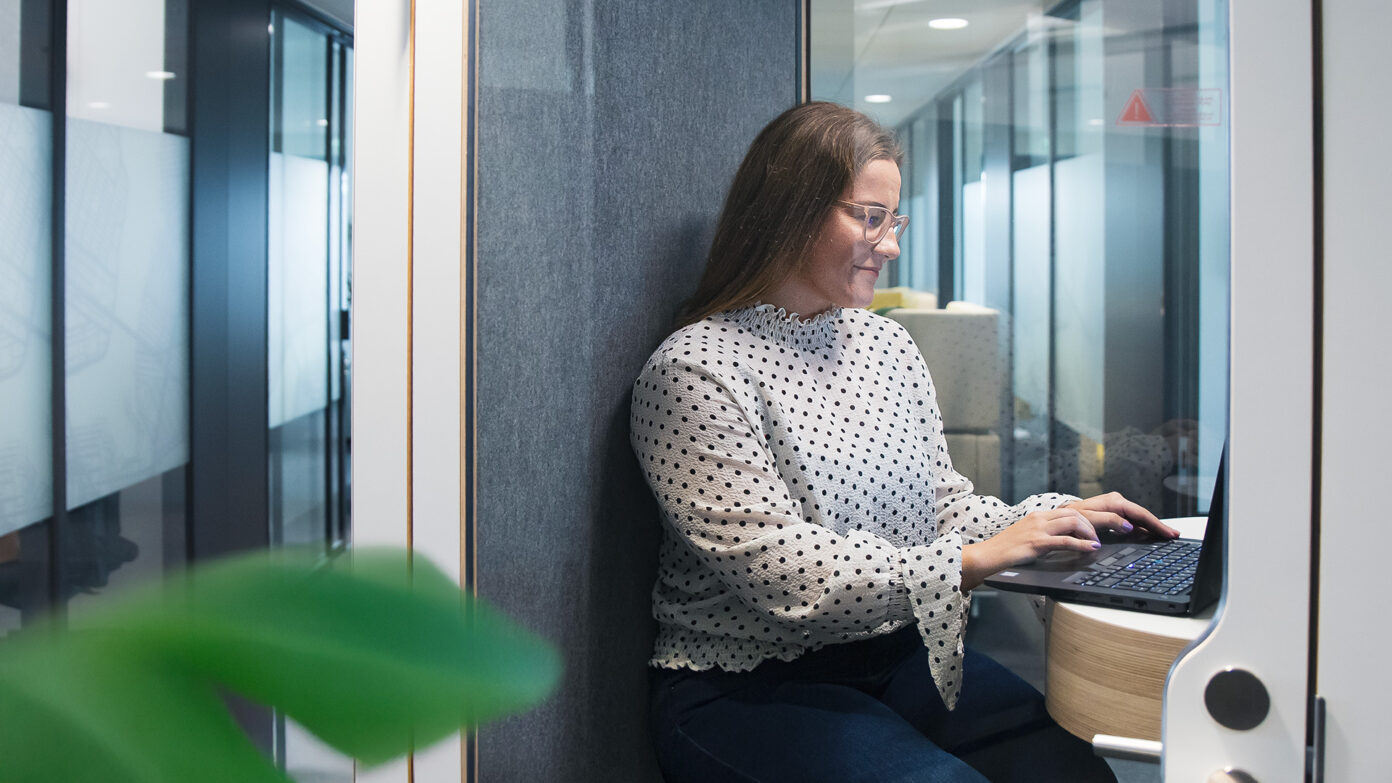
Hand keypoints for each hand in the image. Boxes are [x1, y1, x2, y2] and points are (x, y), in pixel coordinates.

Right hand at [961, 508, 1102, 590]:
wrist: (987, 557)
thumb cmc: (1007, 552)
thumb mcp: (1031, 539)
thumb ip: (1049, 537)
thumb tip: (1071, 542)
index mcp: (1040, 516)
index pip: (1073, 510)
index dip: (1093, 517)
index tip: (1106, 526)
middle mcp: (1040, 518)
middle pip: (1077, 512)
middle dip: (1099, 522)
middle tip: (1113, 532)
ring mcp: (1037, 529)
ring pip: (1073, 521)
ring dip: (1091, 532)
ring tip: (1100, 542)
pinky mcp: (1035, 543)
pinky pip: (1064, 540)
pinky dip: (1081, 543)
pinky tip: (1091, 548)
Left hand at [1061, 492, 1178, 539]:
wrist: (1061, 517)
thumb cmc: (1072, 518)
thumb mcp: (1089, 519)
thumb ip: (1109, 521)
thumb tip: (1129, 526)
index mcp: (1113, 502)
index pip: (1140, 514)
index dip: (1156, 524)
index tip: (1167, 533)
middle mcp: (1117, 502)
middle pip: (1142, 515)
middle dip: (1158, 525)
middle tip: (1174, 535)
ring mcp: (1116, 507)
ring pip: (1138, 518)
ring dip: (1152, 527)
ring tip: (1166, 535)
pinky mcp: (1114, 514)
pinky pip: (1131, 521)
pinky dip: (1141, 527)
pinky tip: (1150, 534)